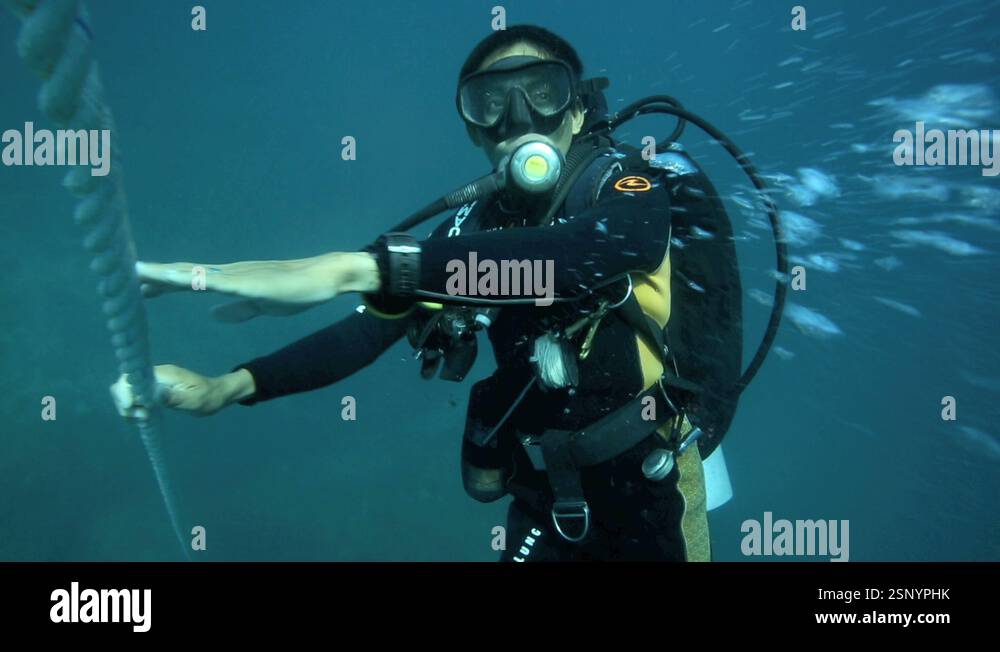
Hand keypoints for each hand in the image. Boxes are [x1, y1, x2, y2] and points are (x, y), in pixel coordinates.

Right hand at [110, 365, 254, 417]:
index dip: (125, 391)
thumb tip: (154, 394)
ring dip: (129, 407)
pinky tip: (143, 418)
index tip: (133, 407)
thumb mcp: (195, 400)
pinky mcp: (152, 391)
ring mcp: (152, 383)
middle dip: (125, 402)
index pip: (132, 376)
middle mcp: (155, 375)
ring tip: (144, 418)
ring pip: (126, 392)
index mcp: (164, 374)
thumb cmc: (208, 397)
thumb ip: (175, 397)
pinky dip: (133, 409)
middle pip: (124, 384)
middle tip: (142, 416)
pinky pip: (134, 398)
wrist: (216, 395)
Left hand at [136, 252, 379, 321]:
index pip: (187, 280)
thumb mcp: (261, 304)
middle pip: (182, 274)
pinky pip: (216, 282)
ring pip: (193, 274)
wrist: (324, 277)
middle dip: (151, 277)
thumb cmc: (296, 289)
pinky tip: (178, 280)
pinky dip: (194, 280)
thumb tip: (213, 315)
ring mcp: (237, 275)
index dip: (160, 284)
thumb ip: (238, 309)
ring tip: (136, 273)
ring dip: (164, 274)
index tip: (135, 290)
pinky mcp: (249, 282)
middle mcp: (227, 273)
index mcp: (228, 281)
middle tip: (119, 278)